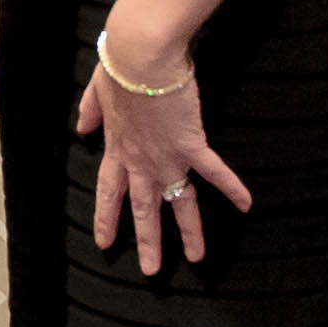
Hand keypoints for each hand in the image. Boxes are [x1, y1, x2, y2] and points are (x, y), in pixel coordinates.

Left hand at [76, 48, 250, 275]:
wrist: (140, 55)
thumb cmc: (119, 65)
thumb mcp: (96, 89)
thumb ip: (90, 112)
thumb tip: (81, 128)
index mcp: (117, 147)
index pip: (109, 192)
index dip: (107, 218)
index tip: (104, 243)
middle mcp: (140, 160)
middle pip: (143, 209)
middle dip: (148, 241)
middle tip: (151, 271)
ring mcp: (166, 155)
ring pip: (178, 202)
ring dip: (188, 231)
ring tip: (196, 258)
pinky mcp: (190, 144)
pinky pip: (213, 172)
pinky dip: (231, 188)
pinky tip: (246, 205)